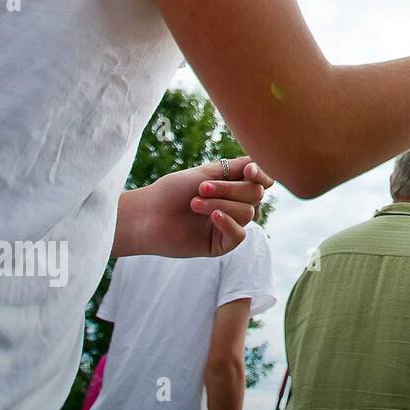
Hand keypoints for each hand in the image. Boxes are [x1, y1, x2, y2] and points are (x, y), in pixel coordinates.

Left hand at [113, 156, 274, 258]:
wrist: (147, 214)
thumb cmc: (172, 190)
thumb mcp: (207, 171)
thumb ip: (236, 167)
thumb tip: (260, 164)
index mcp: (233, 186)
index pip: (261, 180)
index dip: (260, 175)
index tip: (247, 171)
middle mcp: (235, 205)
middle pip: (255, 195)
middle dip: (231, 189)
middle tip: (202, 188)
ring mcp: (229, 225)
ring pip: (248, 213)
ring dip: (222, 204)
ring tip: (195, 203)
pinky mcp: (221, 244)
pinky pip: (239, 234)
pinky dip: (228, 222)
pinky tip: (212, 217)